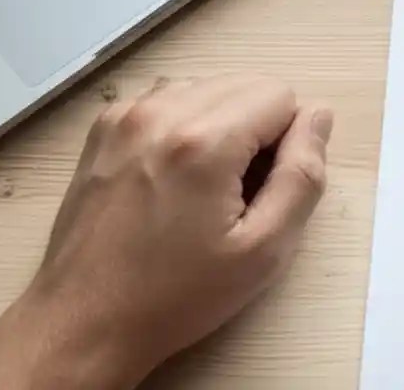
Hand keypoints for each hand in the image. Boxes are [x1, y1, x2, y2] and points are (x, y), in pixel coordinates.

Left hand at [0, 75, 331, 389]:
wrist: (86, 320)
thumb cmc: (175, 295)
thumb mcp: (264, 251)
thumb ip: (303, 176)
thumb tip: (317, 118)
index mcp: (203, 141)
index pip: (281, 94)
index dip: (289, 141)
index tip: (266, 189)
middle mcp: (160, 112)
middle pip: (245, 83)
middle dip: (259, 128)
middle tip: (240, 192)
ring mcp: (125, 116)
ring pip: (207, 86)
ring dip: (223, 122)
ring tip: (207, 184)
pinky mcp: (104, 128)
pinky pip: (167, 99)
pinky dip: (185, 124)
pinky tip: (175, 175)